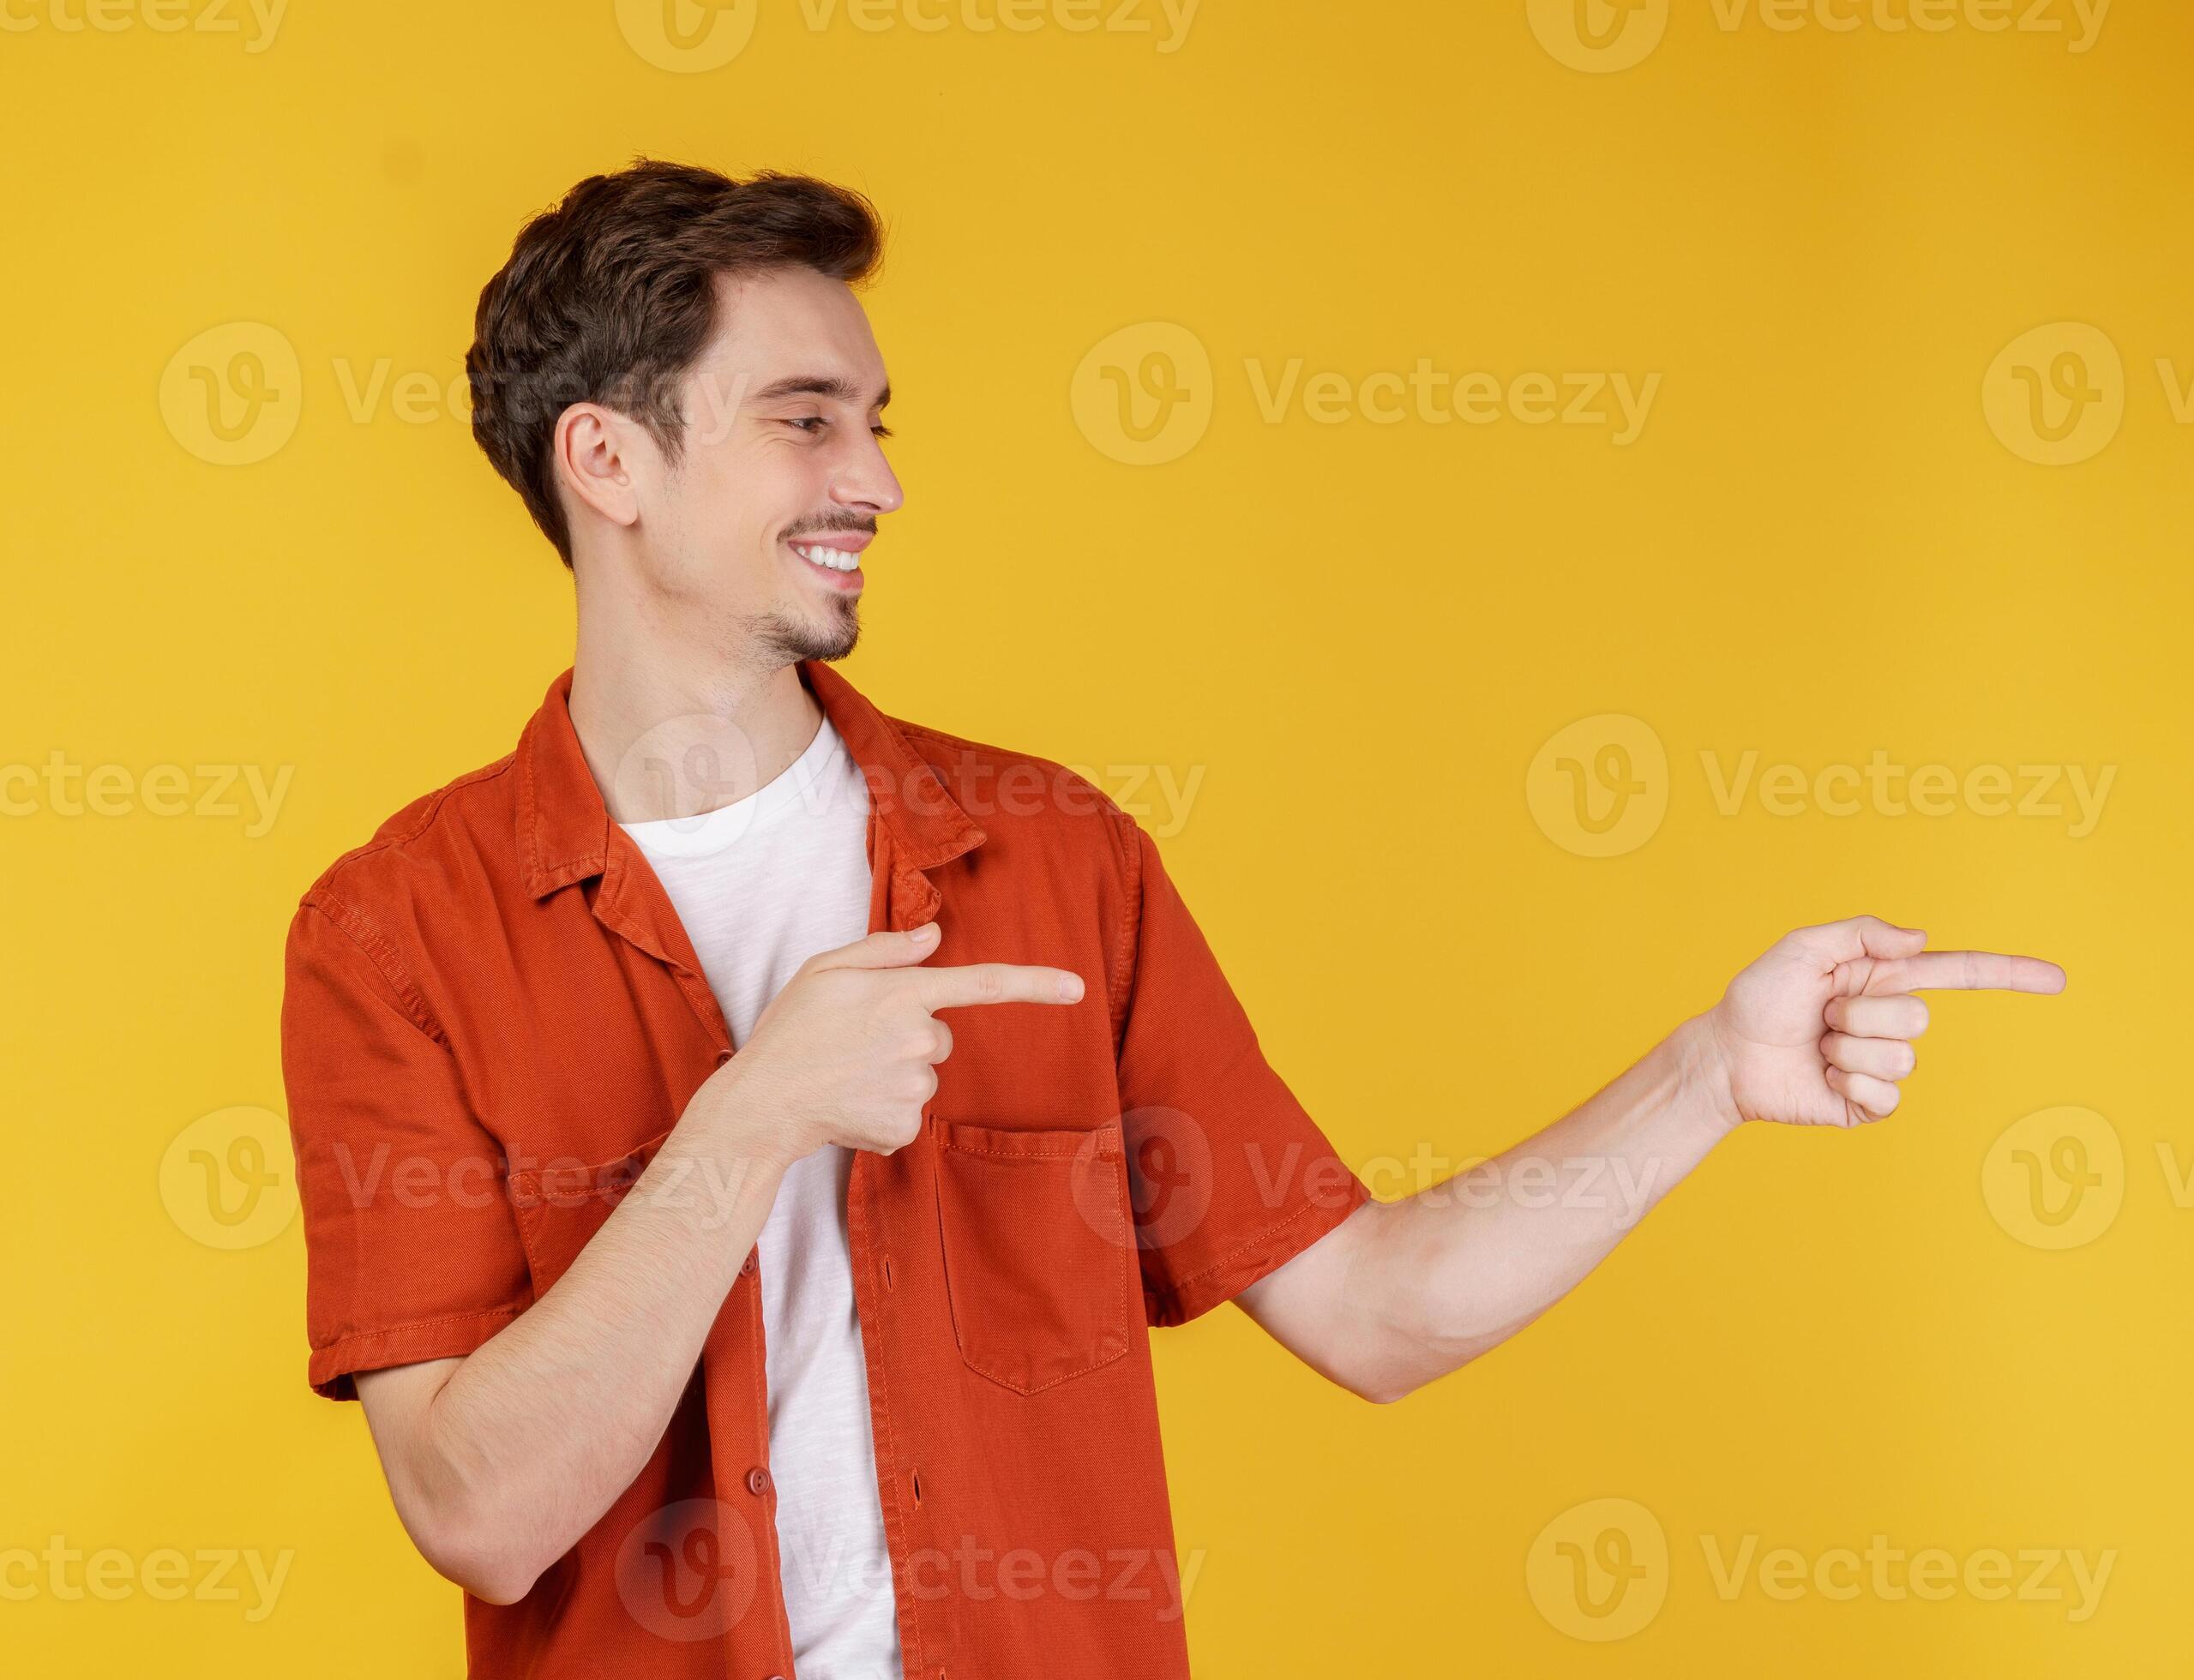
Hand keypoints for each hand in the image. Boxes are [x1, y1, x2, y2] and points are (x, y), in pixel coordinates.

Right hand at [698, 923, 1084, 1163]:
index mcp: (904, 993)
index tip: (1077, 987)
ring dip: (895, 1074)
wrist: (763, 1104)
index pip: (984, 984)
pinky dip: (885, 1110)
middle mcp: (919, 1039)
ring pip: (925, 1075)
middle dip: (909, 1036)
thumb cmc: (790, 1029)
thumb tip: (934, 935)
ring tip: (847, 1074)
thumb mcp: (824, 969)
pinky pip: (911, 1114)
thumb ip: (885, 950)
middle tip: (856, 1043)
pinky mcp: (905, 1127)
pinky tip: (850, 1103)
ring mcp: (915, 1087)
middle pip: (941, 1036)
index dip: (1036, 984)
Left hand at [1703, 915, 2065, 1127]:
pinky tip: (1821, 1077)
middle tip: (1819, 1013)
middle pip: (1918, 1018)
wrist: (1727, 1055)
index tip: (2056, 978)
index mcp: (1884, 978)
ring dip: (1846, 1049)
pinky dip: (1846, 1083)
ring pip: (1900, 1058)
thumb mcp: (1802, 950)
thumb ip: (1861, 935)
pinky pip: (1885, 1095)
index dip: (2008, 974)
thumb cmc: (1759, 998)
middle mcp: (1890, 1020)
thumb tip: (1921, 939)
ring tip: (1816, 1044)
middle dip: (1860, 1013)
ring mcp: (1883, 1064)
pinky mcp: (1870, 1103)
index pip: (1958, 973)